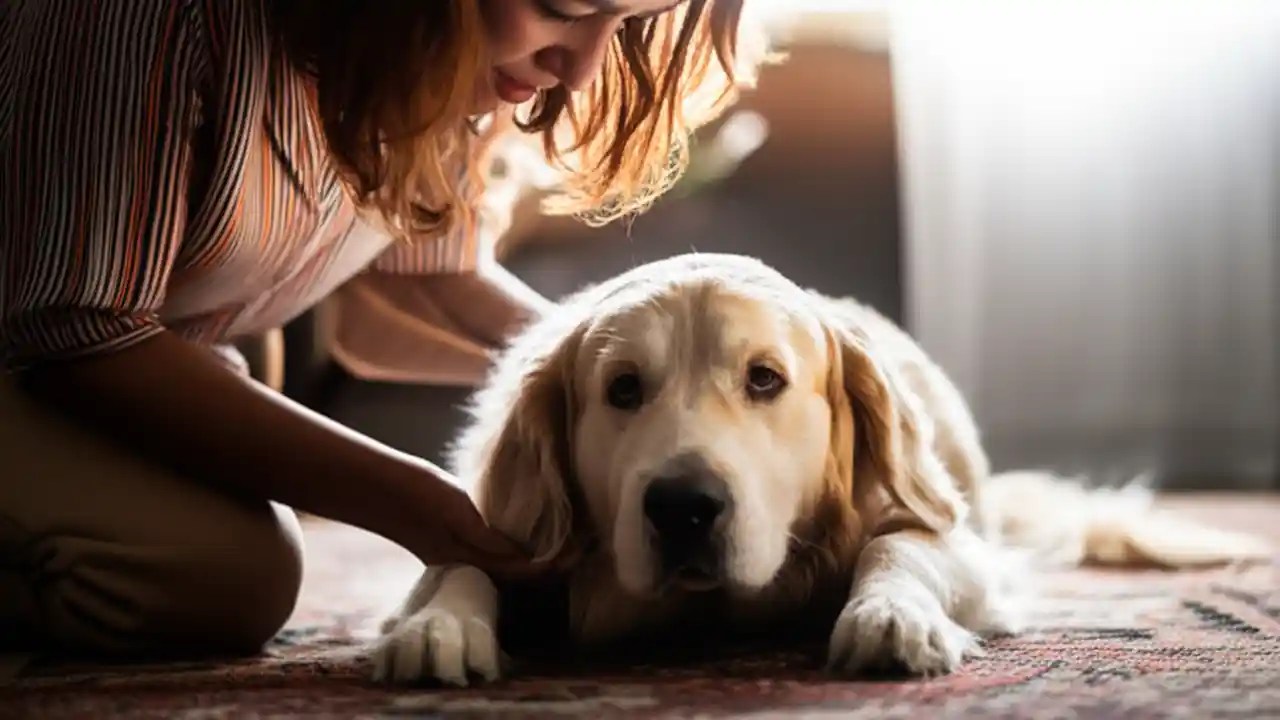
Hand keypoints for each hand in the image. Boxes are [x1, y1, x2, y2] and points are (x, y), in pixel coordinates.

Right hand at [412, 473, 570, 582]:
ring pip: (504, 565)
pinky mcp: (449, 543)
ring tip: (561, 543)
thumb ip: (488, 538)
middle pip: (515, 574)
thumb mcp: (457, 511)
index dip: (552, 565)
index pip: (521, 571)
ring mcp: (455, 555)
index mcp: (466, 559)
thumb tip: (525, 559)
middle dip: (547, 566)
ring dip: (532, 558)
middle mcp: (463, 563)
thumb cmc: (417, 492)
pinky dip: (512, 549)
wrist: (377, 485)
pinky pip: (489, 553)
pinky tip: (523, 537)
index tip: (579, 552)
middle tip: (579, 549)